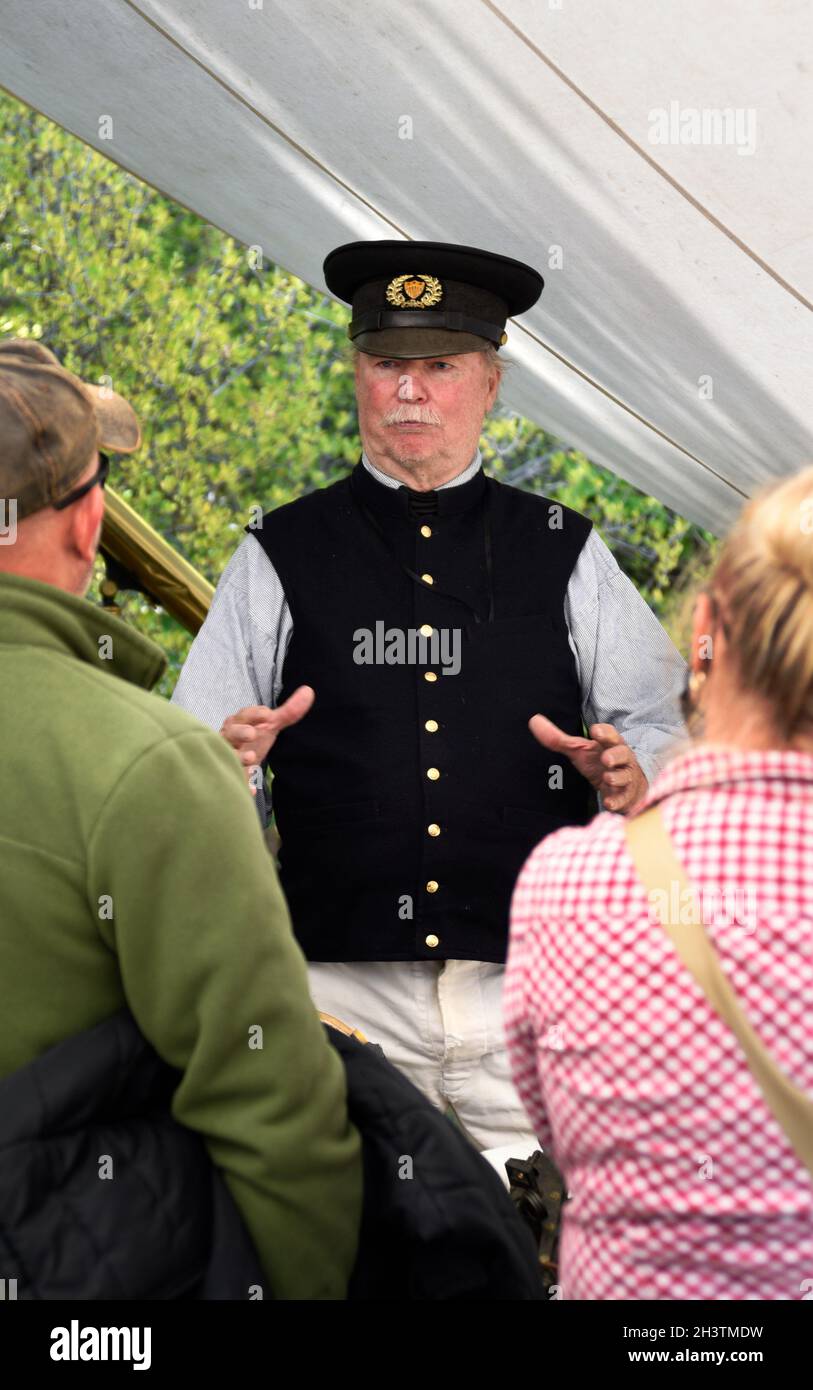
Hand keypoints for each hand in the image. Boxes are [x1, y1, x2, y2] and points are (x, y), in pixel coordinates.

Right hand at [220, 686, 314, 793]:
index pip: (245, 714)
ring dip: (238, 756)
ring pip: (228, 754)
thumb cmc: (252, 738)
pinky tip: (252, 789)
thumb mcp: (270, 725)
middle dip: (239, 732)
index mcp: (240, 722)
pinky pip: (235, 779)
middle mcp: (230, 737)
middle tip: (251, 734)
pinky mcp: (231, 773)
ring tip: (251, 757)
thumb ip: (289, 711)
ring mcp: (228, 756)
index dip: (254, 713)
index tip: (267, 714)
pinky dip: (243, 783)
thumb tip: (309, 691)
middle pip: (230, 732)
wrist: (236, 759)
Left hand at [529, 715, 647, 813]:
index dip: (604, 733)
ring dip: (616, 777)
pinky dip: (617, 801)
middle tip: (606, 758)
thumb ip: (557, 739)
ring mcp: (625, 778)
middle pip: (623, 753)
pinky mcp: (625, 796)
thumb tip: (533, 720)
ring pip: (625, 776)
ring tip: (607, 777)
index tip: (595, 731)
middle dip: (616, 755)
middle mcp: (621, 759)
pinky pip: (623, 799)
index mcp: (609, 744)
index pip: (610, 734)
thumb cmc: (599, 763)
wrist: (624, 786)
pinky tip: (609, 803)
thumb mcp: (579, 751)